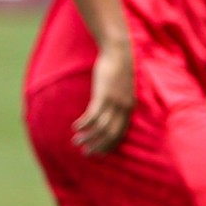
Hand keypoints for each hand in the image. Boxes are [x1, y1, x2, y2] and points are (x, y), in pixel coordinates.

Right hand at [73, 42, 135, 156]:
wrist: (119, 52)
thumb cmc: (118, 69)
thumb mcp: (121, 89)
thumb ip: (117, 102)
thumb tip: (107, 111)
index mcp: (129, 107)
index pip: (120, 133)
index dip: (109, 145)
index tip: (98, 153)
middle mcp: (124, 107)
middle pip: (111, 134)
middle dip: (98, 146)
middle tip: (86, 152)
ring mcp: (114, 102)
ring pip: (101, 127)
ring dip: (88, 137)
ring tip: (76, 142)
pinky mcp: (104, 95)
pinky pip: (93, 115)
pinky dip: (84, 124)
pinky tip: (75, 127)